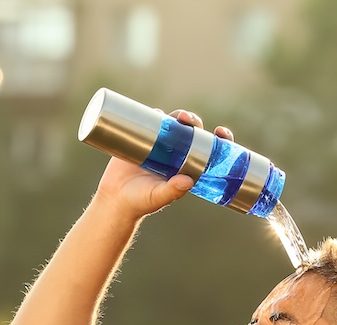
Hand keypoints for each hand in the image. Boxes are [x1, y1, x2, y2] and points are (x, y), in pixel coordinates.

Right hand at [92, 110, 235, 220]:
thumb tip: (188, 181)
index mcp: (187, 166)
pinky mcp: (141, 139)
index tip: (221, 132)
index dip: (219, 139)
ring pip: (173, 123)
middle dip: (194, 121)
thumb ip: (173, 191)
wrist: (115, 199)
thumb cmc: (141, 202)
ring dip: (178, 115)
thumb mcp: (158, 197)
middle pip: (191, 131)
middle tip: (189, 120)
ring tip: (178, 117)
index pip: (209, 149)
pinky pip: (151, 122)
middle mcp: (176, 153)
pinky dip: (155, 114)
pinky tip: (157, 112)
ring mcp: (159, 145)